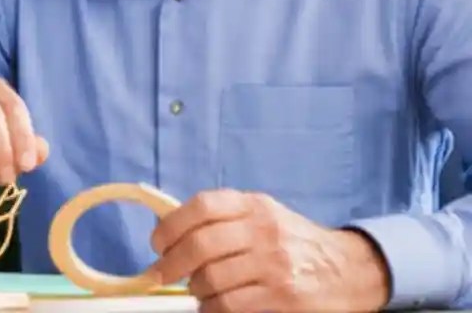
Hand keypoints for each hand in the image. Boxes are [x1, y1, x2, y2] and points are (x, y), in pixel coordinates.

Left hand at [149, 189, 390, 312]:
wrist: (349, 269)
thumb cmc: (293, 242)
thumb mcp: (263, 216)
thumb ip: (222, 218)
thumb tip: (167, 229)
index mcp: (255, 205)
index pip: (202, 206)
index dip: (171, 225)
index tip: (157, 243)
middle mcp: (265, 230)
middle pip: (200, 245)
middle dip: (170, 265)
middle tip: (160, 275)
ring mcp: (276, 264)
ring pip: (211, 279)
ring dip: (196, 290)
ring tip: (199, 291)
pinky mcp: (284, 296)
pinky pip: (230, 306)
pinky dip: (213, 309)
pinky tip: (215, 306)